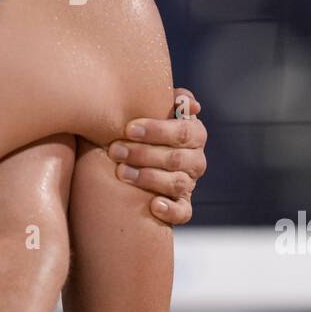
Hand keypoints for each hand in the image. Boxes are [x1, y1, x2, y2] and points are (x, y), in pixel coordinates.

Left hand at [108, 87, 206, 224]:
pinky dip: (170, 210)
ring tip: (121, 173)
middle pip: (176, 158)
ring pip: (177, 183)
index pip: (183, 131)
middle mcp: (196, 159)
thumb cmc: (139, 129)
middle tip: (114, 151)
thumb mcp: (149, 110)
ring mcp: (190, 184)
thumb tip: (191, 104)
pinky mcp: (182, 206)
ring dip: (149, 178)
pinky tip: (153, 205)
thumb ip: (165, 99)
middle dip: (143, 154)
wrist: (129, 159)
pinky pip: (183, 212)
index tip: (128, 129)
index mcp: (194, 133)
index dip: (156, 130)